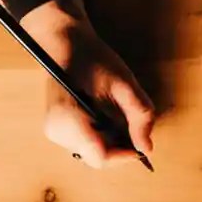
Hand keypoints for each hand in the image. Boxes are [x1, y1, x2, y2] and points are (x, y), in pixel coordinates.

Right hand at [22, 0, 154, 168]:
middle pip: (97, 157)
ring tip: (116, 116)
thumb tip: (147, 148)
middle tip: (132, 127)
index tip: (141, 147)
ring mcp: (54, 132)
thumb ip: (139, 115)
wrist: (65, 44)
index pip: (100, 157)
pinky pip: (85, 144)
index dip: (124, 155)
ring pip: (92, 153)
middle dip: (119, 147)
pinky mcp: (57, 130)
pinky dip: (100, 136)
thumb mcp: (124, 84)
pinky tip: (104, 116)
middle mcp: (57, 132)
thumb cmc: (92, 59)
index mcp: (69, 120)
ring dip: (111, 141)